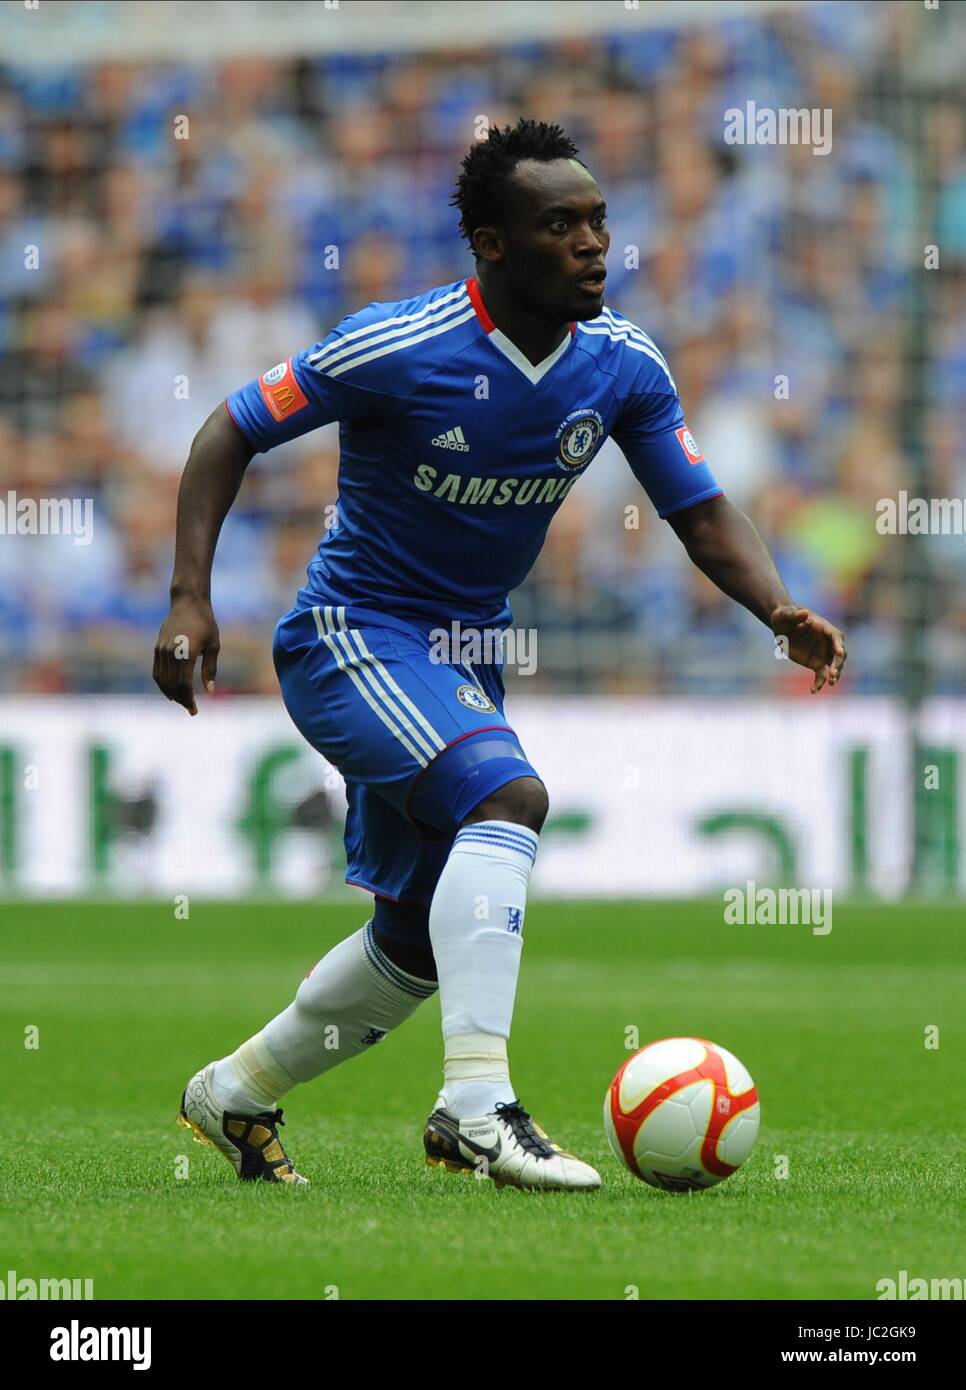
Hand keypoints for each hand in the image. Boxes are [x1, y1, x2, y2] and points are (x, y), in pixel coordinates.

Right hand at [153, 596, 219, 714]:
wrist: (188, 603)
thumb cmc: (206, 623)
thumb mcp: (214, 645)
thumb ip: (210, 669)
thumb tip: (210, 692)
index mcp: (186, 653)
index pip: (183, 684)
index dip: (188, 700)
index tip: (194, 710)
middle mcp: (171, 652)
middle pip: (172, 685)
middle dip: (180, 699)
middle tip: (190, 708)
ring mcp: (161, 650)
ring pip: (162, 680)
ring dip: (170, 694)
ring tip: (181, 701)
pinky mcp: (157, 648)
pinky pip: (157, 671)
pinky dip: (162, 684)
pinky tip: (171, 691)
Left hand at [770, 604, 845, 692]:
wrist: (781, 627)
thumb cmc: (785, 617)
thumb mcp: (786, 615)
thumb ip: (795, 615)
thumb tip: (804, 614)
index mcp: (824, 628)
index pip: (836, 636)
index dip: (838, 644)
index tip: (839, 652)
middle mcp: (827, 642)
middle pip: (839, 654)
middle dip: (838, 663)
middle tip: (833, 673)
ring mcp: (823, 653)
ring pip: (834, 666)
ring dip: (834, 674)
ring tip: (830, 682)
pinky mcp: (816, 664)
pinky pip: (821, 675)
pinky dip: (819, 683)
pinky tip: (813, 690)